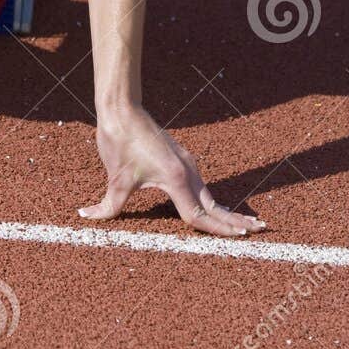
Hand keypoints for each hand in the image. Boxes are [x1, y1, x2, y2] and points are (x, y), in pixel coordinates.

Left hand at [80, 105, 265, 236]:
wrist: (121, 109)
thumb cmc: (119, 140)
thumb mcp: (115, 178)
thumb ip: (108, 204)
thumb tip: (88, 216)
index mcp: (176, 179)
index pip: (199, 215)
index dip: (218, 230)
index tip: (240, 238)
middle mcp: (187, 172)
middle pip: (215, 204)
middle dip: (236, 220)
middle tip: (260, 229)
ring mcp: (186, 164)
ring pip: (209, 195)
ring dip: (225, 210)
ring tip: (244, 223)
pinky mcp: (180, 159)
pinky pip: (199, 185)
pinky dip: (210, 199)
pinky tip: (214, 207)